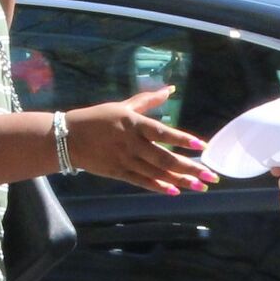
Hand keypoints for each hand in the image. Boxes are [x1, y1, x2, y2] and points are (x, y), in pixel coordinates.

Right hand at [65, 86, 217, 195]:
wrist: (68, 138)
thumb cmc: (98, 118)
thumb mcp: (123, 106)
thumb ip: (148, 100)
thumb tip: (170, 89)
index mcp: (133, 124)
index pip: (162, 132)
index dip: (182, 139)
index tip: (202, 146)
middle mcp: (131, 143)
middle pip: (165, 158)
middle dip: (190, 168)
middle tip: (211, 175)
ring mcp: (125, 160)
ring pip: (157, 173)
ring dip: (181, 180)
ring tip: (200, 186)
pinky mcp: (118, 172)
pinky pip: (142, 181)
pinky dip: (159, 187)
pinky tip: (175, 191)